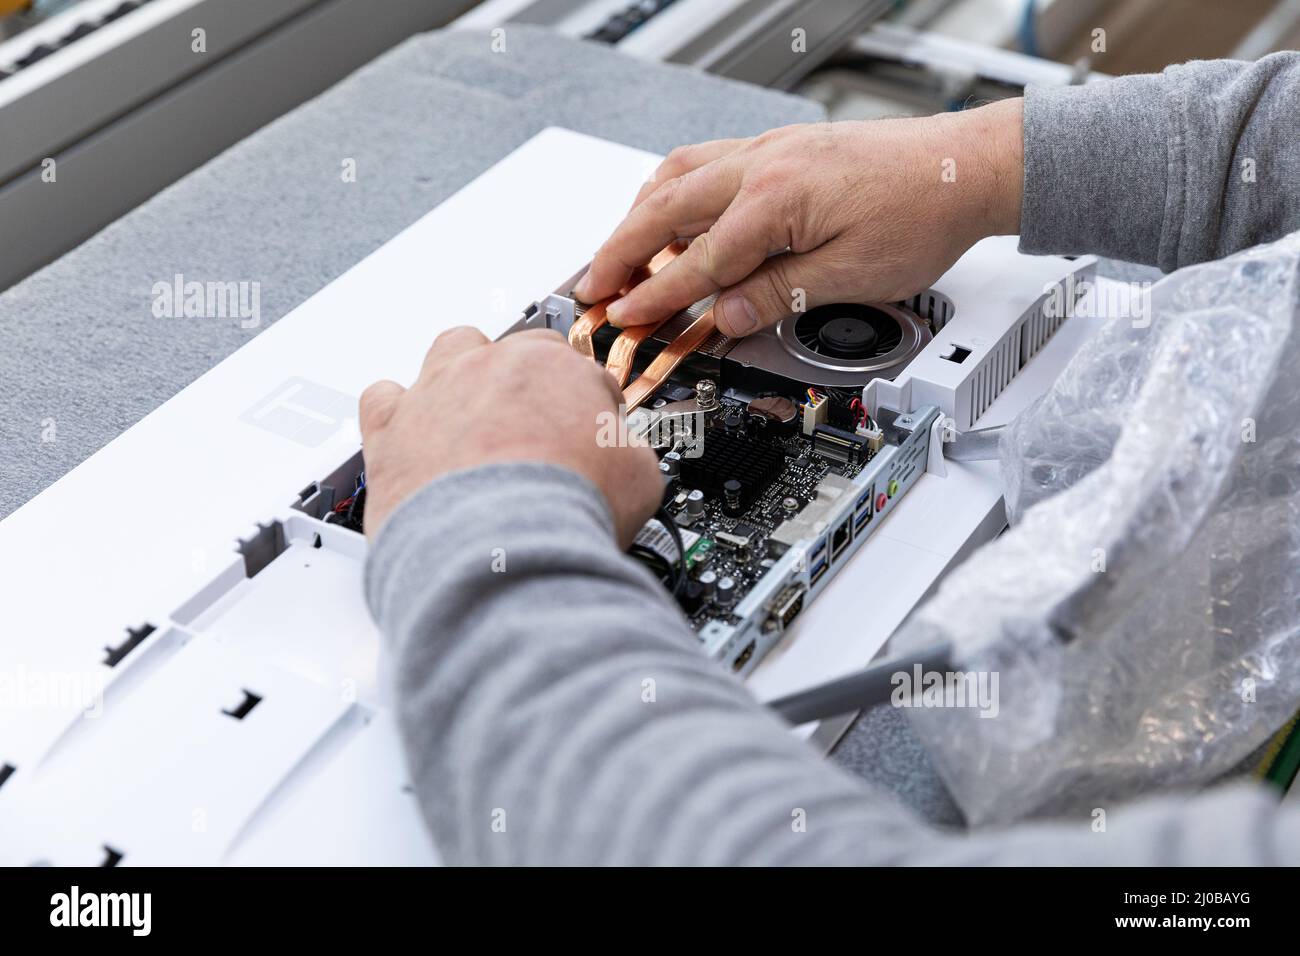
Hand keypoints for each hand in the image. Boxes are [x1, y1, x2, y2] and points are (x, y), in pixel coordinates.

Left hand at [359, 327, 661, 546]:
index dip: (592, 406)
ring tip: (477, 417)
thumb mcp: (640, 476)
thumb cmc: (564, 511)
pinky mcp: (390, 431)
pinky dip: (396, 414)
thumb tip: (627, 460)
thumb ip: (627, 451)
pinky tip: (411, 436)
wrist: (499, 550)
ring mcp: (437, 394)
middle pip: (518, 352)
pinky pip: (382, 398)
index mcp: (558, 369)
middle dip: (532, 384)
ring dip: (464, 374)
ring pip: (450, 351)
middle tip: (540, 428)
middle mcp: (493, 368)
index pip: (584, 371)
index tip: (592, 431)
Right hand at [573, 99, 1022, 335]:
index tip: (621, 315)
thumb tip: (726, 317)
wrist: (965, 167)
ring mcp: (769, 150)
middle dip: (621, 250)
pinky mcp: (780, 148)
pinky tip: (668, 206)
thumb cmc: (922, 212)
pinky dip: (672, 187)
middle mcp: (763, 165)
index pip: (698, 259)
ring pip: (678, 175)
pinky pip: (705, 161)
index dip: (654, 294)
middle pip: (667, 209)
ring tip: (617, 248)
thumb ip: (779, 294)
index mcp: (777, 199)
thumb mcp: (851, 274)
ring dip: (639, 213)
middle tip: (591, 283)